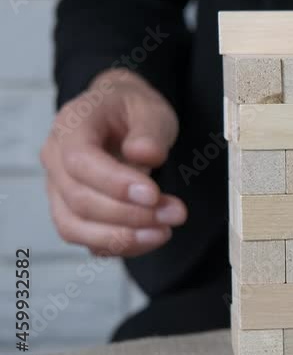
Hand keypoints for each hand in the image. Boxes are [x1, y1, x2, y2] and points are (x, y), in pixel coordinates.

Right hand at [40, 69, 185, 256]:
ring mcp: (58, 188)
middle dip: (129, 214)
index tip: (153, 194)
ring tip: (164, 232)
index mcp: (71, 126)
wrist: (121, 115)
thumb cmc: (132, 111)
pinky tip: (150, 237)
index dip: (115, 183)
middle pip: (79, 199)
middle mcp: (55, 159)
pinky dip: (118, 245)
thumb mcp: (150, 109)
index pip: (79, 161)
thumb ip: (149, 130)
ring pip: (74, 227)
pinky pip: (86, 239)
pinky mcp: (71, 211)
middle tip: (175, 214)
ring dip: (122, 238)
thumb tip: (144, 154)